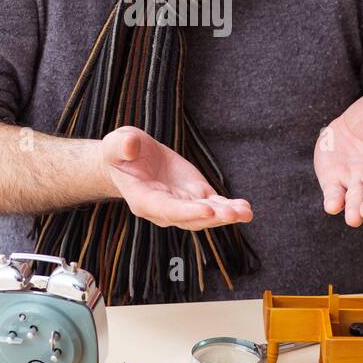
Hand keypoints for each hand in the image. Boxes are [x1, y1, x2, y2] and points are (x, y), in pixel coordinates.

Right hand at [99, 126, 252, 229]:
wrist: (132, 159)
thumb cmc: (121, 152)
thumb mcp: (117, 144)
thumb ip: (122, 146)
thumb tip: (130, 144)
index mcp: (143, 199)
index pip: (167, 209)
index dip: (187, 211)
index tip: (207, 209)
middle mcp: (164, 209)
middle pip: (190, 218)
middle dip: (212, 217)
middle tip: (233, 214)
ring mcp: (183, 204)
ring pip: (206, 215)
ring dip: (226, 215)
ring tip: (245, 211)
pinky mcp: (196, 196)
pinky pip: (215, 205)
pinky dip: (230, 207)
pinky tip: (245, 208)